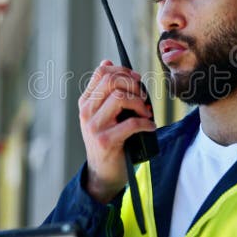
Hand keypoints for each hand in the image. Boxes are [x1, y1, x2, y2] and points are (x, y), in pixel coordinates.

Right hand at [78, 60, 154, 202]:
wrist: (103, 173)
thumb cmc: (110, 141)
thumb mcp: (104, 114)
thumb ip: (106, 92)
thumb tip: (107, 62)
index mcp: (86, 102)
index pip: (102, 73)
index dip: (123, 71)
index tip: (136, 79)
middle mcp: (87, 112)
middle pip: (111, 81)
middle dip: (133, 84)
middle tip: (143, 97)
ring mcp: (95, 126)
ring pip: (120, 97)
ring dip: (139, 103)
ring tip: (146, 113)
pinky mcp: (106, 141)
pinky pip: (131, 123)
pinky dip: (146, 123)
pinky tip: (150, 126)